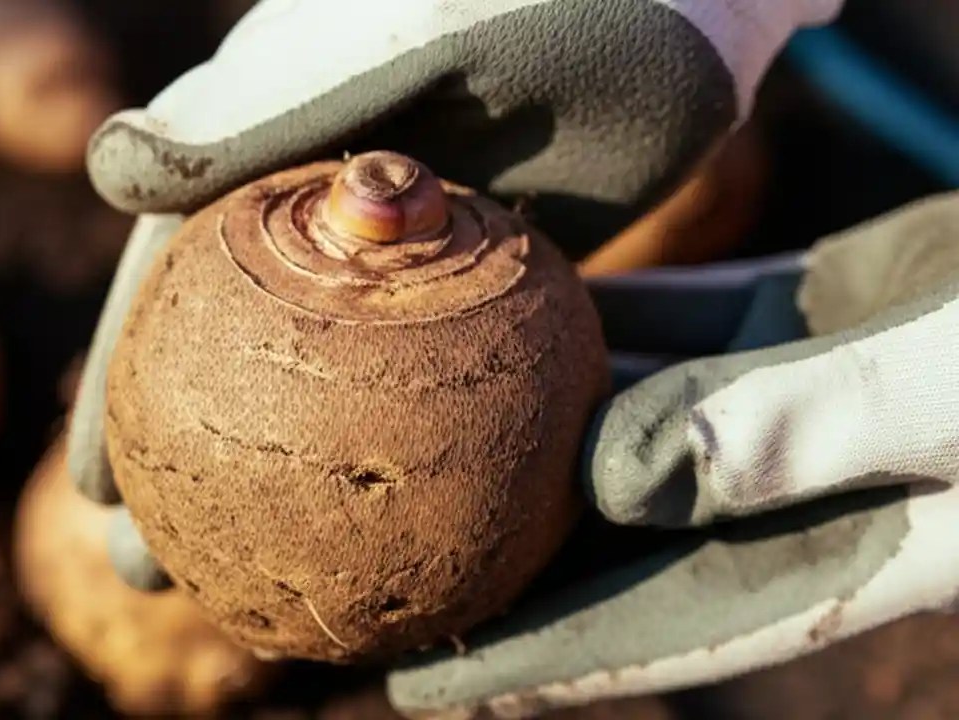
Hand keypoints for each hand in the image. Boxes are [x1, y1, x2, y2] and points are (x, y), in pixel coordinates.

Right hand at [71, 0, 844, 521]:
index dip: (130, 390)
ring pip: (332, 385)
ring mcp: (408, 249)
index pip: (175, 287)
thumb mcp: (391, 44)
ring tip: (265, 576)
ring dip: (295, 481)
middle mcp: (325, 208)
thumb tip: (104, 170)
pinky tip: (408, 528)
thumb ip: (260, 109)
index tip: (96, 487)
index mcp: (271, 148)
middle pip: (239, 356)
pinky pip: (434, 377)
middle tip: (159, 565)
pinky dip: (411, 451)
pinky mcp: (488, 272)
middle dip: (194, 465)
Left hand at [388, 192, 958, 717]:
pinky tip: (522, 297)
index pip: (648, 629)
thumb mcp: (943, 405)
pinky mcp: (813, 310)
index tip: (416, 678)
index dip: (530, 657)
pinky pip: (684, 320)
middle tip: (377, 542)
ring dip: (538, 414)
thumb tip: (612, 476)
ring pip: (635, 415)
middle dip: (502, 541)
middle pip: (613, 530)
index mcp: (834, 554)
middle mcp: (798, 486)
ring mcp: (800, 393)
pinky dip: (609, 313)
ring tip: (420, 411)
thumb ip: (795, 435)